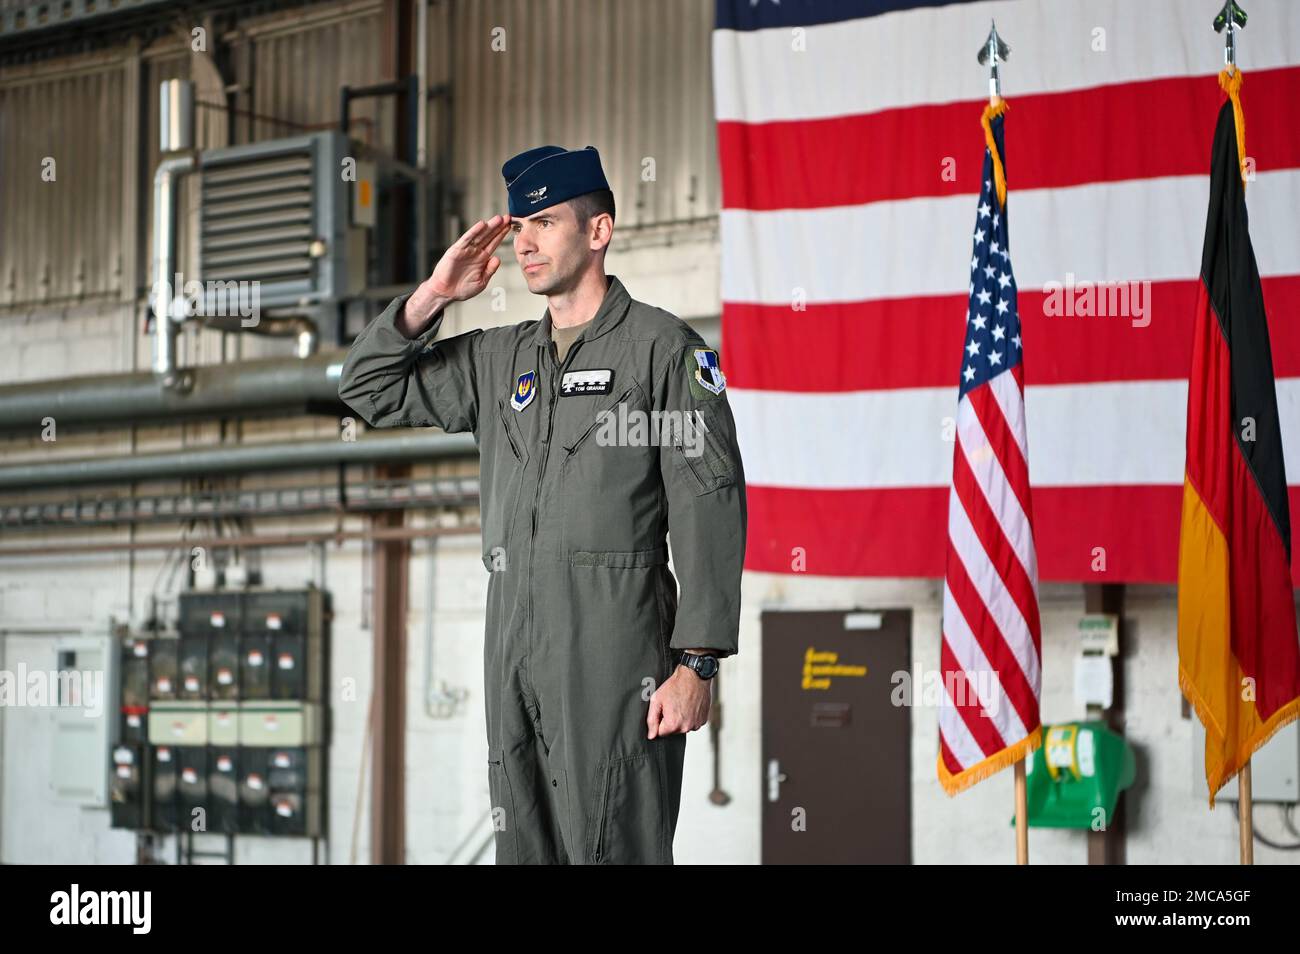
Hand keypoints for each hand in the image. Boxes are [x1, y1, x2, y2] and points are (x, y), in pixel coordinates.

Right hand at [399, 214, 512, 335]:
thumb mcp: (481, 281)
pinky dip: (474, 232)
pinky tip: (481, 225)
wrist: (446, 293)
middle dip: (498, 227)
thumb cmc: (463, 288)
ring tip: (498, 218)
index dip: (501, 235)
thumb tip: (497, 258)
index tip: (510, 226)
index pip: (494, 243)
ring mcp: (466, 250)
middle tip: (508, 217)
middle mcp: (475, 252)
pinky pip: (466, 239)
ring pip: (479, 235)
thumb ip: (490, 270)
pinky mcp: (456, 250)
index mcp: (482, 258)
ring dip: (489, 227)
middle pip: (488, 236)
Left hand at [646, 665, 711, 737]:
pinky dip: (690, 716)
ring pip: (683, 727)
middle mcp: (686, 727)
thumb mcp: (657, 700)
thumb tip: (651, 735)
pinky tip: (689, 705)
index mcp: (673, 724)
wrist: (694, 676)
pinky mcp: (703, 720)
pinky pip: (693, 723)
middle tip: (672, 704)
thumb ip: (651, 720)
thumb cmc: (676, 685)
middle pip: (673, 731)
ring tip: (682, 703)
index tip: (664, 709)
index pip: (660, 732)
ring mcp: (696, 724)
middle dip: (670, 720)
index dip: (660, 720)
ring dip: (681, 719)